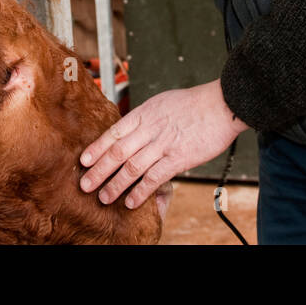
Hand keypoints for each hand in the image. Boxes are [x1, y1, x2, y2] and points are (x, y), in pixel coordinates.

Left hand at [79, 79, 249, 209]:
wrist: (222, 104)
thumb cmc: (195, 103)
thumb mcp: (162, 102)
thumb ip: (146, 118)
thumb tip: (130, 130)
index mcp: (145, 113)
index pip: (114, 132)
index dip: (97, 148)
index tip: (83, 160)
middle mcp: (150, 129)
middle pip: (117, 152)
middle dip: (99, 170)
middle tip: (85, 184)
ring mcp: (163, 144)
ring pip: (132, 167)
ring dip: (115, 184)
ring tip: (103, 197)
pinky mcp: (179, 159)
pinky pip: (154, 178)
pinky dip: (140, 191)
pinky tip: (131, 202)